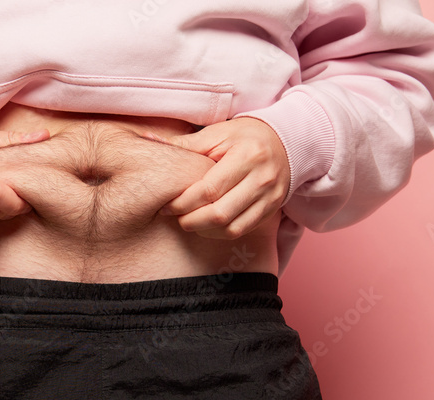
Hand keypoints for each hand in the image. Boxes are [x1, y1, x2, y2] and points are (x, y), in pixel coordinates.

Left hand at [146, 117, 289, 239]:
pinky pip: (242, 230)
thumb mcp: (217, 133)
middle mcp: (262, 178)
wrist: (286, 142)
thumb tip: (147, 138)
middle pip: (220, 212)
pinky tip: (207, 226)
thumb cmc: (244, 136)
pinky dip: (220, 233)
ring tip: (189, 222)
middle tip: (176, 217)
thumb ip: (185, 143)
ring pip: (231, 227)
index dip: (184, 202)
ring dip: (204, 230)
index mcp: (247, 155)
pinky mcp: (271, 209)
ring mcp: (270, 197)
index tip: (167, 206)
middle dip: (191, 220)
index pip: (209, 189)